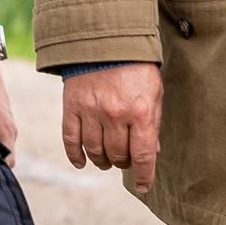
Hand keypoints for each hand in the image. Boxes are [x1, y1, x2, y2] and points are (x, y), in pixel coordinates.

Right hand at [60, 62, 162, 190]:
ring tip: (107, 159)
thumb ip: (153, 122)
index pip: (143, 155)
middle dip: (123, 162)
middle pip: (118, 155)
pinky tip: (82, 162)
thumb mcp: (154, 91)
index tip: (144, 186)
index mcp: (140, 112)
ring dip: (102, 160)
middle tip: (125, 159)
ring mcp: (91, 111)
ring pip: (95, 151)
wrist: (105, 38)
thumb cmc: (136, 66)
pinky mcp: (72, 106)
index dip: (144, 175)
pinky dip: (76, 155)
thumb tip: (152, 152)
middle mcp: (115, 115)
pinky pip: (71, 140)